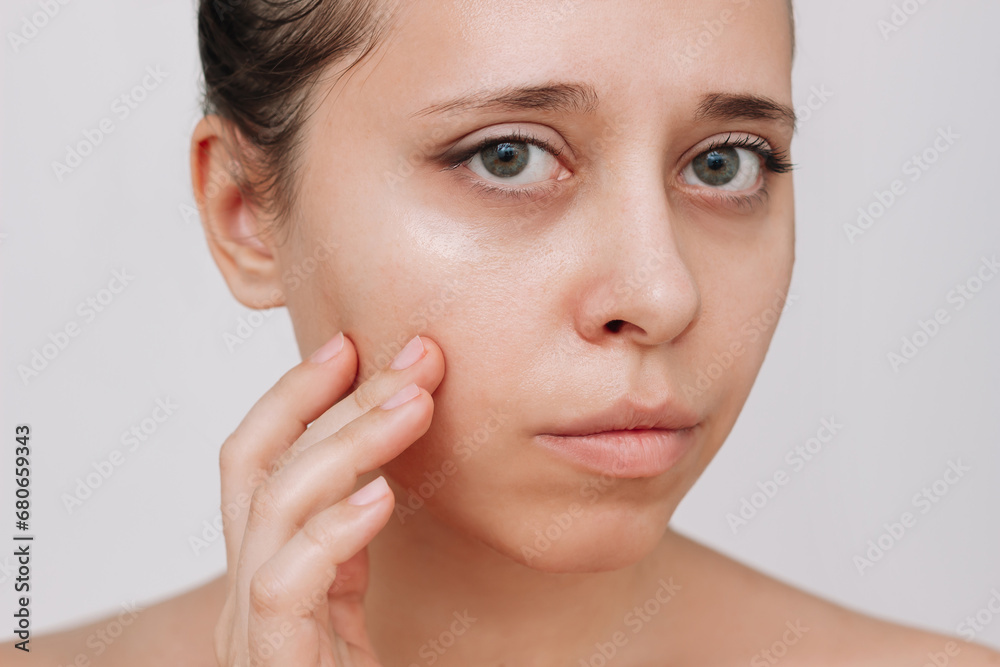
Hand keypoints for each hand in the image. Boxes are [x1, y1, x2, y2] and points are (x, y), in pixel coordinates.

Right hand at [213, 332, 443, 665]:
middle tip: (414, 356)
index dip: (297, 394)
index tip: (353, 343)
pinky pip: (282, 591)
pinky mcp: (272, 666)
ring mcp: (252, 632)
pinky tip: (380, 500)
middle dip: (336, 400)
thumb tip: (390, 460)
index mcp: (271, 565)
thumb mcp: (355, 596)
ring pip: (272, 511)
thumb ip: (355, 536)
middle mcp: (248, 591)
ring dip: (347, 443)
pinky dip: (328, 535)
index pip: (258, 459)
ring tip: (415, 402)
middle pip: (260, 466)